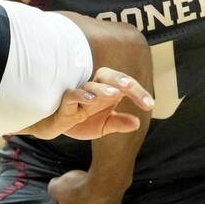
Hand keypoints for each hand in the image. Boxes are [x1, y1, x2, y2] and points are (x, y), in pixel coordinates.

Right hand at [22, 67, 153, 139]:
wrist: (55, 128)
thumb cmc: (79, 121)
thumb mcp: (102, 126)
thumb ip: (118, 123)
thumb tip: (137, 122)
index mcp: (106, 92)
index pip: (124, 86)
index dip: (138, 93)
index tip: (149, 105)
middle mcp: (94, 89)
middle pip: (108, 75)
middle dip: (122, 80)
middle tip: (132, 88)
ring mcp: (79, 94)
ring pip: (92, 85)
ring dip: (103, 89)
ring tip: (115, 95)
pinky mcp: (64, 102)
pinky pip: (72, 95)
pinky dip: (81, 96)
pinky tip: (90, 100)